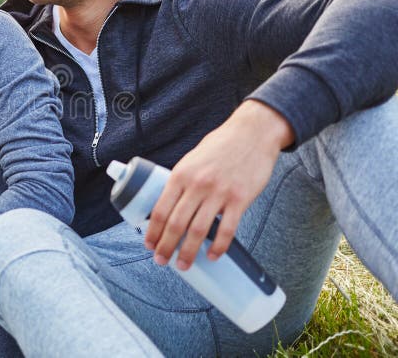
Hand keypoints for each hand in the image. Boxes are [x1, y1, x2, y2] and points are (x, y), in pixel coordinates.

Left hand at [144, 100, 293, 269]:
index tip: (148, 244)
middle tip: (161, 261)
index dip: (153, 231)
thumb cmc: (220, 146)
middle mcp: (197, 185)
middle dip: (166, 247)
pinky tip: (213, 256)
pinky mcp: (240, 199)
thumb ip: (181, 181)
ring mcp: (219, 193)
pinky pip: (227, 230)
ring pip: (199, 231)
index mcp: (180, 175)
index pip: (160, 209)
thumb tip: (170, 206)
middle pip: (176, 224)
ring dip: (189, 252)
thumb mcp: (191, 159)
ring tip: (183, 265)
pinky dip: (218, 247)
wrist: (251, 134)